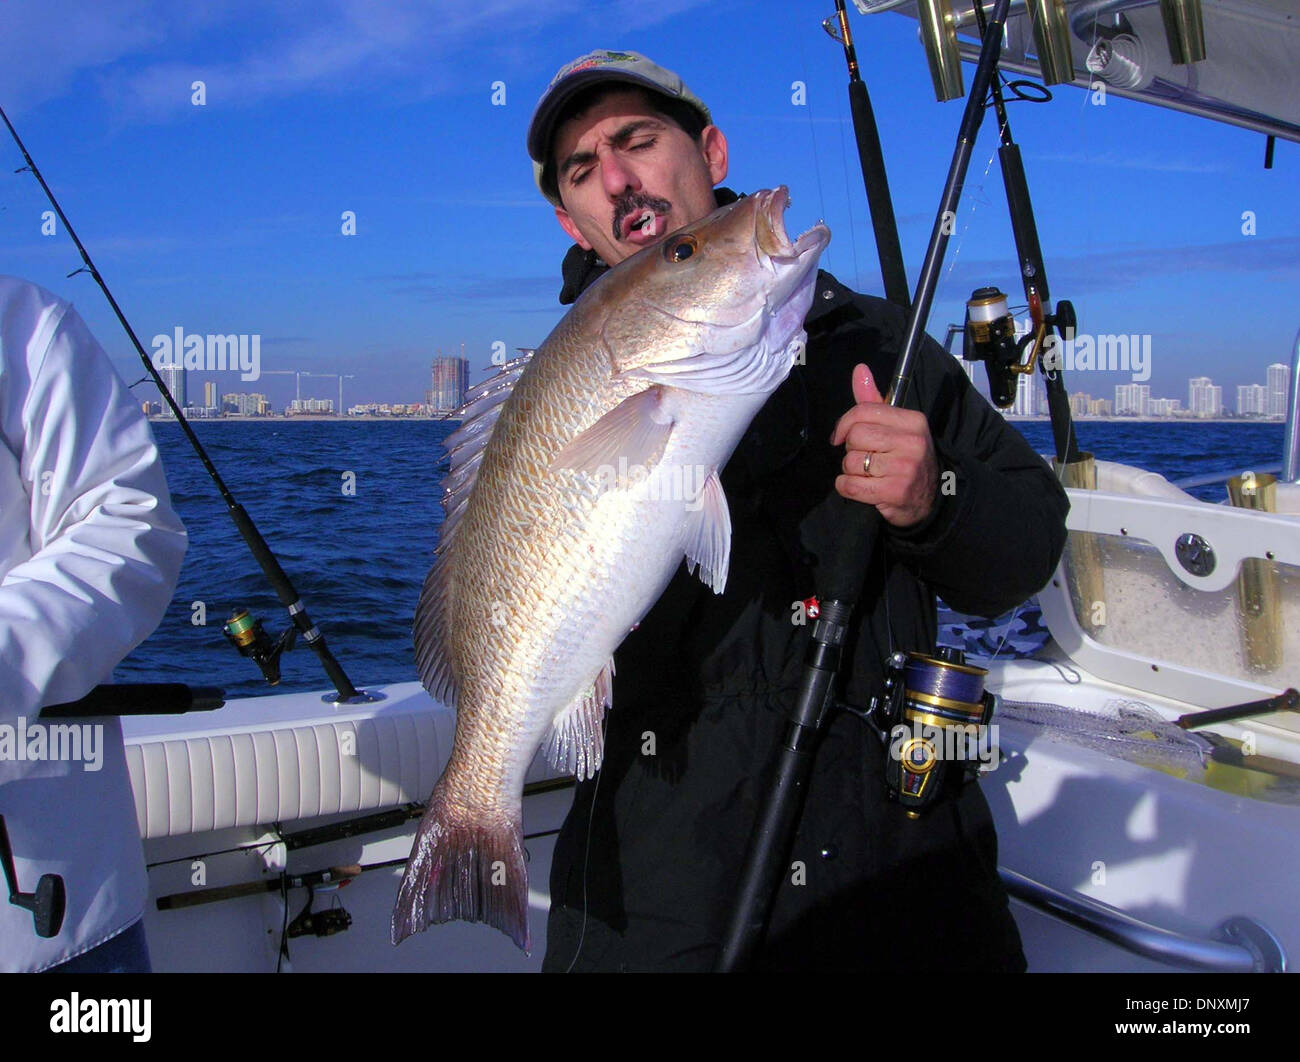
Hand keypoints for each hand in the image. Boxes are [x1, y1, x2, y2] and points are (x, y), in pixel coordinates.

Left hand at [829, 364, 938, 527]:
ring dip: (850, 471)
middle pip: (855, 436)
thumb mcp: (896, 427)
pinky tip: (862, 488)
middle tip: (864, 458)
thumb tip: (860, 369)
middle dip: (851, 450)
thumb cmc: (905, 459)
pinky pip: (850, 485)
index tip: (841, 437)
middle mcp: (912, 442)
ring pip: (851, 462)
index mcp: (912, 421)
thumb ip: (874, 400)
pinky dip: (847, 487)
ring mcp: (904, 468)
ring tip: (868, 474)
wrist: (929, 499)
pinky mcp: (894, 492)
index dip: (844, 425)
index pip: (863, 411)